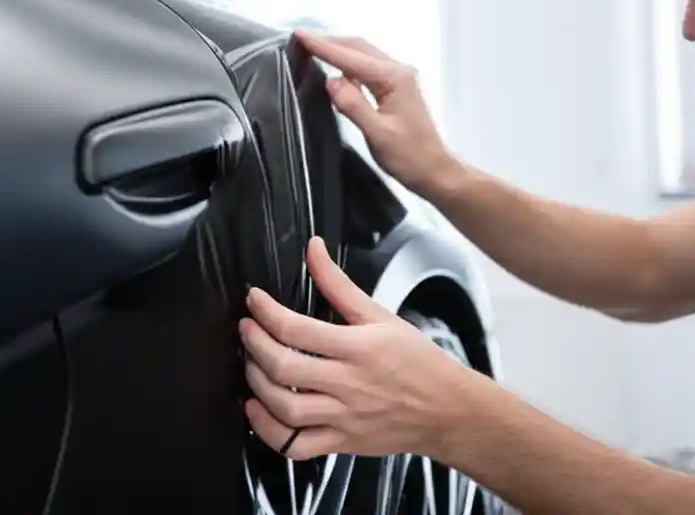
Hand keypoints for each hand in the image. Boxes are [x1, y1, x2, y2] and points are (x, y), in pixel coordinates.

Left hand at [240, 237, 478, 460]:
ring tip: (251, 365)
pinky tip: (257, 410)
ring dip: (257, 385)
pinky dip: (268, 431)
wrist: (448, 411)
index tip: (254, 300)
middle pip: (284, 368)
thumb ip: (339, 284)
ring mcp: (344, 417)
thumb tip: (313, 248)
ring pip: (285, 408)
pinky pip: (295, 445)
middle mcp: (349, 384)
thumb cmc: (418, 362)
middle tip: (246, 329)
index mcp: (358, 348)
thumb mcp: (380, 316)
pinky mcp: (342, 443)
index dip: (265, 312)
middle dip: (254, 345)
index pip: (296, 329)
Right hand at [294, 30, 463, 199]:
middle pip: (359, 47)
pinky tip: (336, 70)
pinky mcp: (397, 88)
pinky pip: (368, 68)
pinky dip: (349, 65)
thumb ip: (353, 105)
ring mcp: (400, 78)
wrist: (435, 170)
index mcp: (394, 78)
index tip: (299, 34)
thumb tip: (330, 81)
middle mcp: (399, 71)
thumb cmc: (409, 156)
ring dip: (339, 51)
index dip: (323, 46)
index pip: (351, 58)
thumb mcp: (378, 134)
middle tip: (301, 39)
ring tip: (313, 49)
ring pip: (364, 55)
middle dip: (330, 42)